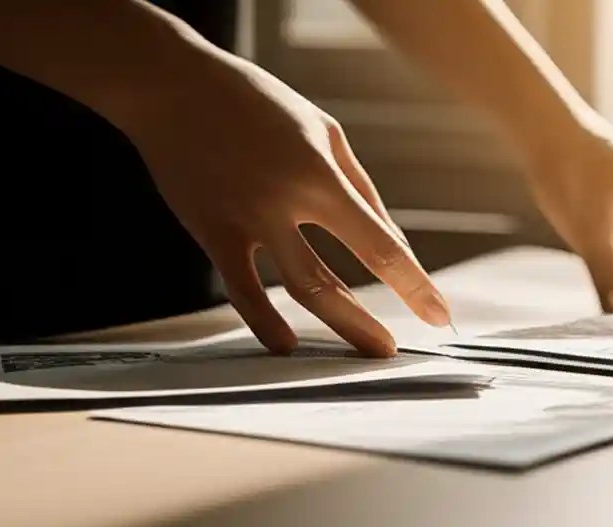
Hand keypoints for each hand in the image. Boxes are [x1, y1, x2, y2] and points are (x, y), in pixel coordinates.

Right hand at [120, 52, 450, 355]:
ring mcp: (244, 220)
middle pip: (334, 282)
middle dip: (368, 323)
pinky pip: (240, 289)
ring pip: (296, 290)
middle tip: (395, 354)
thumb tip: (395, 245)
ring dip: (336, 326)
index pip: (379, 244)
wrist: (171, 85)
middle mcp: (284, 202)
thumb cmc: (259, 104)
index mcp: (321, 174)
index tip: (441, 315)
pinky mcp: (210, 231)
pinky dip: (263, 321)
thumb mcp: (325, 133)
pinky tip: (286, 345)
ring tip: (366, 352)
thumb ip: (363, 192)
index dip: (414, 285)